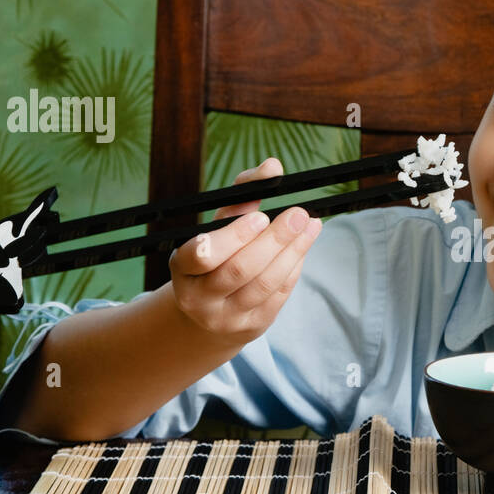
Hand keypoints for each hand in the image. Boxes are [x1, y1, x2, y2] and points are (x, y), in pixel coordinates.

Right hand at [167, 157, 322, 346]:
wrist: (206, 318)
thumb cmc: (214, 260)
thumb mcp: (216, 229)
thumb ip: (242, 196)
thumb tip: (272, 167)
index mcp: (183, 268)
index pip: (200, 257)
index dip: (233, 237)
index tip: (260, 215)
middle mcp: (200, 298)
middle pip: (241, 270)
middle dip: (275, 239)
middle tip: (298, 214)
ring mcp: (226, 317)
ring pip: (265, 283)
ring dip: (293, 251)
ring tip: (310, 225)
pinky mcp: (252, 326)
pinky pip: (278, 294)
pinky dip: (293, 267)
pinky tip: (303, 246)